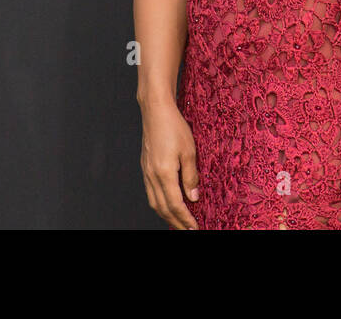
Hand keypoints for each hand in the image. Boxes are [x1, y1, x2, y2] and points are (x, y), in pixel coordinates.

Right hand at [140, 100, 199, 229]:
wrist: (155, 112)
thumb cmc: (174, 127)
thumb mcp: (189, 151)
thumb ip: (190, 176)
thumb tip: (193, 197)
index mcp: (163, 174)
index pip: (175, 204)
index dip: (185, 219)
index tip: (194, 227)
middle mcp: (152, 177)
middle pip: (162, 208)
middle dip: (175, 222)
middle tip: (187, 230)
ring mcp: (146, 173)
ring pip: (154, 202)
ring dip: (166, 215)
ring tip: (178, 222)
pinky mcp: (145, 168)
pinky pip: (151, 193)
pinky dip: (160, 203)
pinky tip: (167, 204)